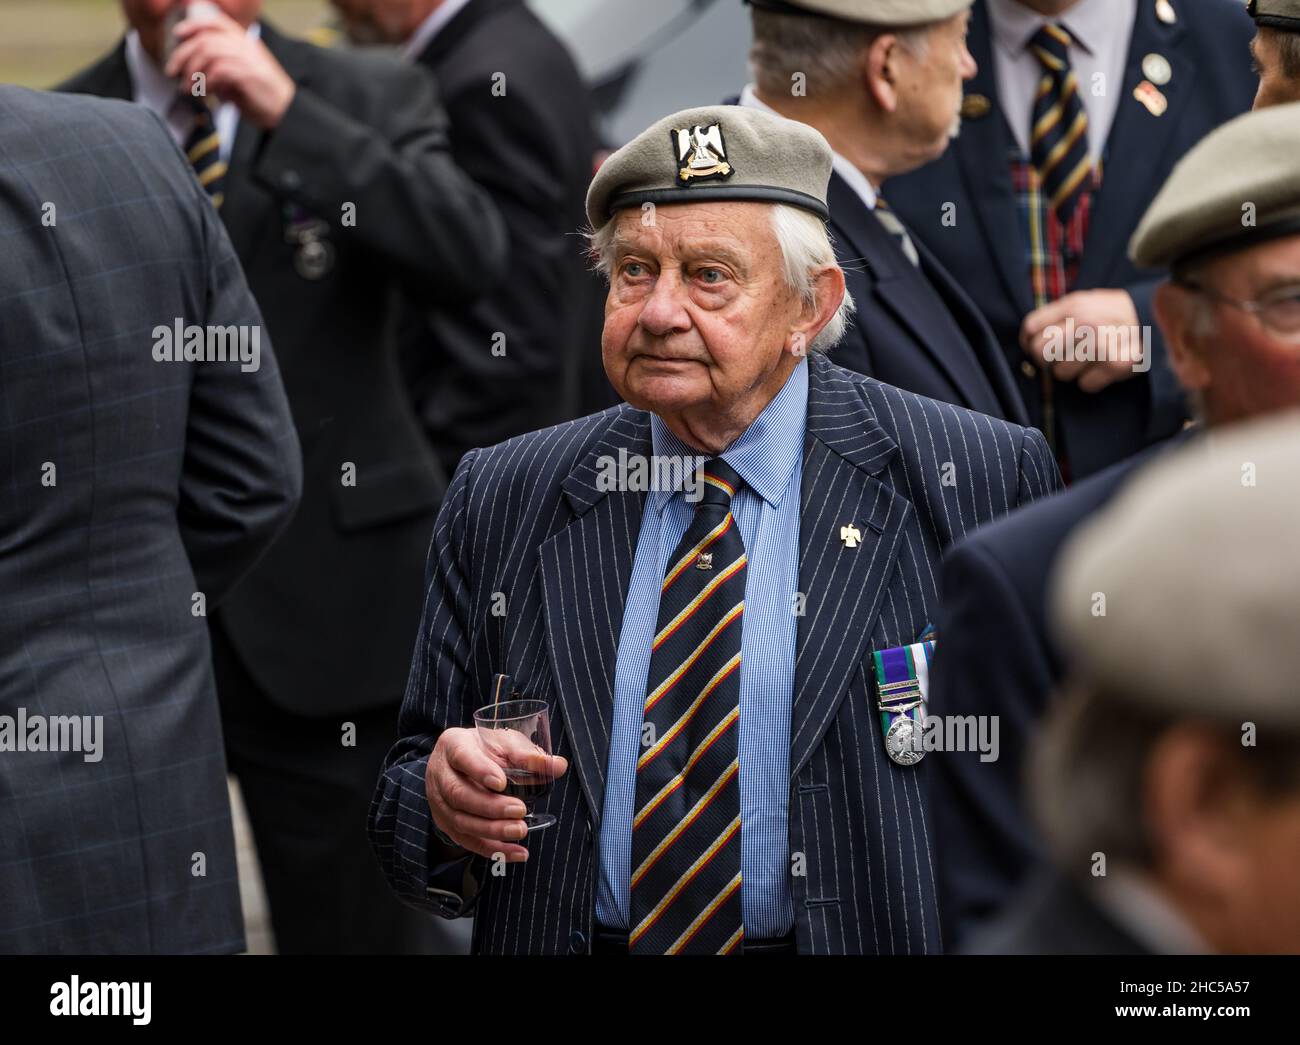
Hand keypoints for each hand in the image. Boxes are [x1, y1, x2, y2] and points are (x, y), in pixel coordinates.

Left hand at [165, 10, 295, 129]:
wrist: (287, 112)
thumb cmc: (263, 97)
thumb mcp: (242, 75)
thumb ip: (223, 67)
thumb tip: (198, 72)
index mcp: (245, 42)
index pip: (216, 22)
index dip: (194, 25)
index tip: (178, 34)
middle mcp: (246, 46)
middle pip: (204, 39)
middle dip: (183, 55)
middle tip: (173, 72)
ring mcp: (247, 59)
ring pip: (208, 53)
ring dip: (192, 72)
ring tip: (187, 88)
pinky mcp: (248, 74)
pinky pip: (218, 71)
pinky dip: (206, 82)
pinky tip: (205, 94)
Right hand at [424, 727, 568, 861]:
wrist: (460, 762)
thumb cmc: (486, 749)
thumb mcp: (504, 742)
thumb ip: (528, 755)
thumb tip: (558, 766)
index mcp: (453, 745)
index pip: (462, 757)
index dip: (480, 771)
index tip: (501, 783)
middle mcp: (440, 774)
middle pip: (459, 794)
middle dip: (490, 807)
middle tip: (520, 810)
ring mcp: (439, 802)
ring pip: (461, 820)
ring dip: (492, 830)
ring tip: (520, 830)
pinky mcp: (446, 824)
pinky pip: (467, 841)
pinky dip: (492, 849)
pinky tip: (516, 853)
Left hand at [1020, 289, 1143, 393]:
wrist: (1159, 319)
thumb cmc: (1114, 314)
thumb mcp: (1086, 302)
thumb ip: (1058, 316)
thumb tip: (1028, 338)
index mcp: (1074, 305)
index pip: (1031, 328)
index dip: (1029, 341)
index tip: (1037, 347)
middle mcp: (1085, 323)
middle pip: (1040, 352)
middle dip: (1047, 360)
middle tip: (1063, 357)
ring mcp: (1101, 344)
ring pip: (1060, 373)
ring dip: (1072, 371)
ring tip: (1089, 359)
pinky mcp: (1116, 365)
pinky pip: (1085, 385)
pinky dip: (1093, 381)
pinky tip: (1104, 368)